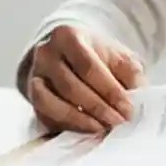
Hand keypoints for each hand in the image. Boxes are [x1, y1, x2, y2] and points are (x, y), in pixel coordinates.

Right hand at [26, 24, 146, 133]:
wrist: (68, 54)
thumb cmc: (97, 56)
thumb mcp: (118, 56)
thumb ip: (130, 75)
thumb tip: (136, 100)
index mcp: (68, 36)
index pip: (89, 67)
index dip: (109, 91)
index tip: (127, 109)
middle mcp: (45, 54)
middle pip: (70, 87)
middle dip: (97, 108)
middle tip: (117, 121)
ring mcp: (33, 76)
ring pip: (50, 104)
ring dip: (78, 120)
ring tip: (101, 128)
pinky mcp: (30, 98)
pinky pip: (44, 116)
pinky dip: (65, 126)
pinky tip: (84, 130)